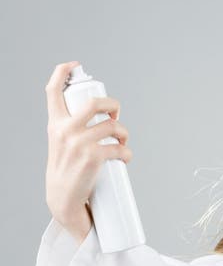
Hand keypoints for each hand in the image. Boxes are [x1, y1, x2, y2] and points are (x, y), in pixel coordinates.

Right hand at [44, 61, 132, 226]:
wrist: (62, 200)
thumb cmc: (65, 172)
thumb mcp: (60, 144)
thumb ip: (71, 128)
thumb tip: (100, 118)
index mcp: (55, 124)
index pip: (53, 90)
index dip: (63, 72)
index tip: (75, 65)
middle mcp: (65, 130)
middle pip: (95, 103)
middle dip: (113, 105)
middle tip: (116, 116)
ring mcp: (79, 143)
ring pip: (112, 127)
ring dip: (124, 134)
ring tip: (123, 144)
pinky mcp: (93, 157)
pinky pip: (119, 149)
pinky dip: (127, 154)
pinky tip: (126, 158)